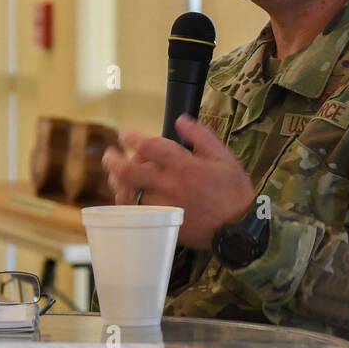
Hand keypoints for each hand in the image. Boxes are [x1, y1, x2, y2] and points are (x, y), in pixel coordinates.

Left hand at [101, 115, 255, 249]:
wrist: (240, 227)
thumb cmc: (234, 190)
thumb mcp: (224, 156)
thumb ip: (201, 135)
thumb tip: (180, 120)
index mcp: (185, 165)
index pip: (151, 146)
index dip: (132, 138)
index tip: (124, 134)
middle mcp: (171, 185)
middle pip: (131, 172)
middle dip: (114, 162)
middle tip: (109, 156)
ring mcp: (166, 206)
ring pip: (132, 195)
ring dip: (119, 184)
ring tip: (116, 177)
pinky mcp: (165, 224)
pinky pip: (139, 215)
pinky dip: (130, 206)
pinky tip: (128, 199)